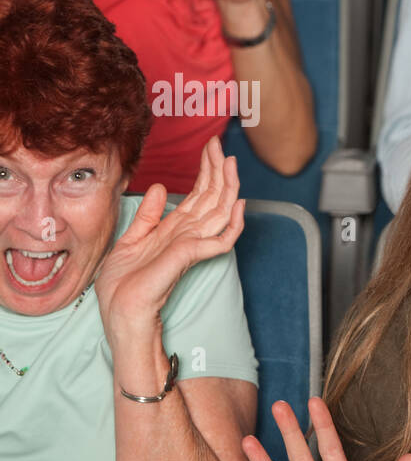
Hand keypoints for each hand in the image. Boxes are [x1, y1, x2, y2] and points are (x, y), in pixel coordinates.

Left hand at [95, 138, 242, 342]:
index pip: (198, 194)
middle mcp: (188, 236)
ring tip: (231, 164)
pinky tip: (238, 204)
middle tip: (221, 145)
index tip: (210, 146)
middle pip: (212, 198)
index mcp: (175, 230)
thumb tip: (157, 188)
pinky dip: (234, 224)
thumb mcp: (128, 242)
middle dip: (218, 170)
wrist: (122, 315)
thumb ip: (147, 216)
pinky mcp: (190, 260)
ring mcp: (192, 247)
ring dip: (228, 187)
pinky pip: (222, 241)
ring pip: (220, 213)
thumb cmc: (124, 287)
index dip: (206, 170)